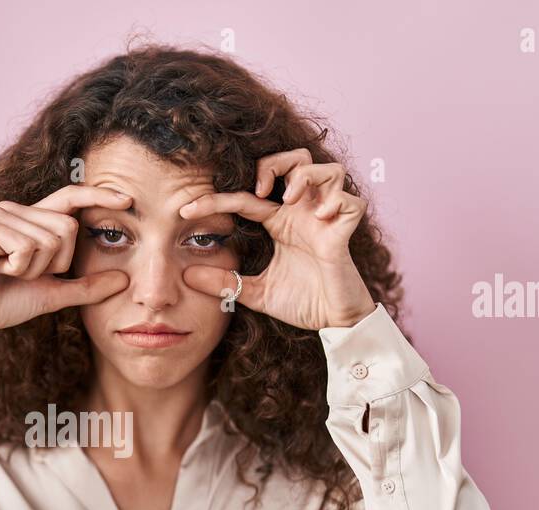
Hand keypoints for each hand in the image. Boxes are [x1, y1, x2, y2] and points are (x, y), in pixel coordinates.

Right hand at [0, 185, 131, 341]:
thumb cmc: (6, 302)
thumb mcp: (54, 293)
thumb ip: (87, 286)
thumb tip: (124, 279)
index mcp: (30, 219)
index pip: (70, 197)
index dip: (98, 195)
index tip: (128, 199)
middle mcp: (14, 209)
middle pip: (67, 227)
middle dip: (55, 262)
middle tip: (25, 273)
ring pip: (49, 240)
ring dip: (34, 269)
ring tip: (8, 272)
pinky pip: (27, 247)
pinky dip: (19, 268)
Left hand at [178, 148, 376, 330]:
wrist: (334, 322)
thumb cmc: (301, 302)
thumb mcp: (255, 292)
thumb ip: (225, 283)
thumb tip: (187, 275)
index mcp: (280, 223)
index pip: (246, 196)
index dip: (216, 198)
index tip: (186, 210)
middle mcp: (303, 214)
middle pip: (297, 159)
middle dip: (276, 162)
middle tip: (260, 190)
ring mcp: (327, 220)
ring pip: (329, 170)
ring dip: (307, 176)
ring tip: (290, 200)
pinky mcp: (346, 234)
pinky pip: (352, 202)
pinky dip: (338, 201)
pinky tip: (322, 218)